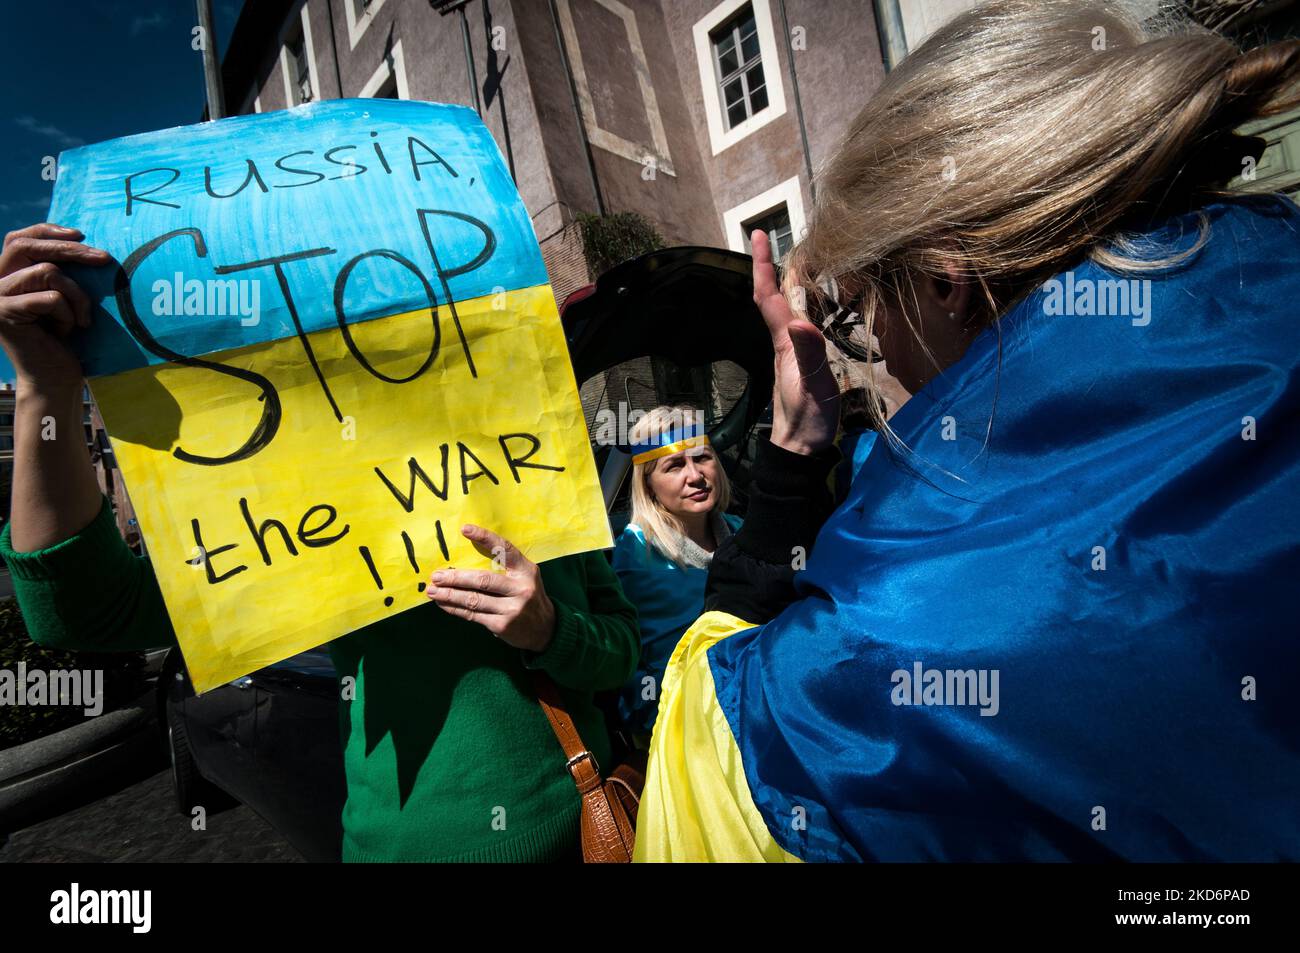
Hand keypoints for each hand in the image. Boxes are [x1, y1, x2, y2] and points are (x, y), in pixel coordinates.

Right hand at [0, 224, 110, 395]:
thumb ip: (60, 270)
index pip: (19, 238)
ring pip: (48, 273)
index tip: (81, 234)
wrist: (54, 378)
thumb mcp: (63, 297)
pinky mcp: (4, 313)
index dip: (48, 231)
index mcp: (5, 275)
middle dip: (71, 250)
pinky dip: (68, 314)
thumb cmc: (65, 338)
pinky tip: (67, 331)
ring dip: (76, 296)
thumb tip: (82, 239)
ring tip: (79, 319)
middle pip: (28, 246)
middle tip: (104, 258)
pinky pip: (50, 298)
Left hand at [425, 525, 555, 652]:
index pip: (505, 549)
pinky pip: (473, 615)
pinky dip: (455, 608)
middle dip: (456, 577)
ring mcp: (512, 609)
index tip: (465, 529)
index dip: (485, 538)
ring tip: (432, 590)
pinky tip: (443, 603)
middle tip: (437, 575)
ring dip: (449, 595)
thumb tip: (466, 559)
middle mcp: (521, 588)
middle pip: (483, 580)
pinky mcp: (502, 626)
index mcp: (527, 570)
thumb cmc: (528, 597)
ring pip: (474, 600)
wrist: (545, 630)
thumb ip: (504, 568)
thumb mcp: (525, 577)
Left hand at [751, 229, 838, 454]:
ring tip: (811, 256)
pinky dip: (813, 302)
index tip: (759, 233)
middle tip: (787, 235)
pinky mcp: (806, 360)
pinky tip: (824, 299)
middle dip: (780, 263)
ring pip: (794, 306)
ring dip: (798, 280)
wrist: (802, 449)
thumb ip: (809, 355)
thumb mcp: (812, 388)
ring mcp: (796, 350)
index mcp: (785, 341)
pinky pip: (807, 321)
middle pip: (780, 294)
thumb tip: (800, 321)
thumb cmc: (807, 420)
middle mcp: (787, 340)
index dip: (763, 264)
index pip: (769, 295)